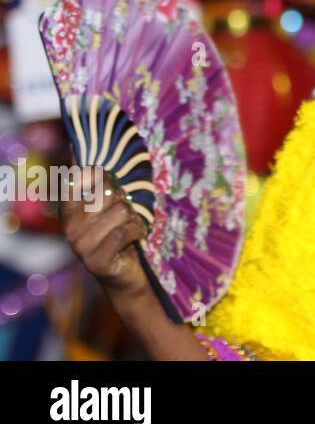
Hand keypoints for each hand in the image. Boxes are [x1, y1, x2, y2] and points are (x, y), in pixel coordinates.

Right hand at [60, 166, 150, 303]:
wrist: (127, 276)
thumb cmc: (119, 233)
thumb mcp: (106, 206)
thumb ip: (95, 182)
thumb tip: (76, 147)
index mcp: (69, 209)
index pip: (80, 175)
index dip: (100, 174)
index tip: (111, 185)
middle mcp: (69, 226)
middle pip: (108, 191)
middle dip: (124, 200)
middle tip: (124, 216)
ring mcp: (80, 244)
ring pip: (121, 210)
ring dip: (134, 218)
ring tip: (129, 229)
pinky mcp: (96, 260)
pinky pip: (126, 230)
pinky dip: (138, 231)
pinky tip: (135, 238)